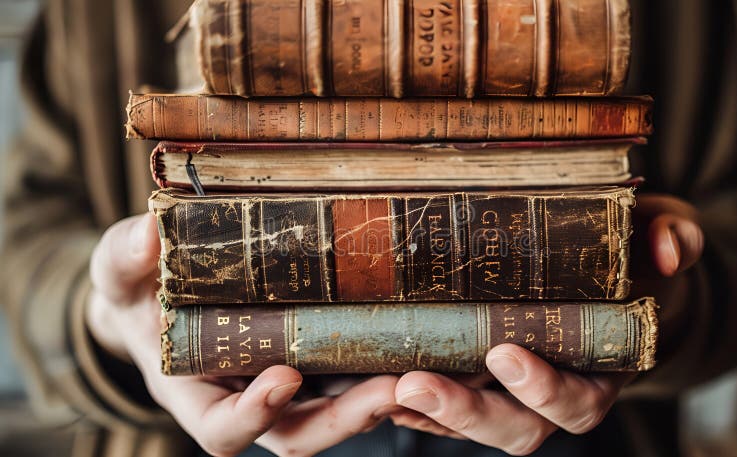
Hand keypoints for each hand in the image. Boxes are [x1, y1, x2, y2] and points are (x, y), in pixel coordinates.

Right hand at [86, 214, 399, 456]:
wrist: (164, 288)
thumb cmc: (137, 287)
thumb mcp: (119, 270)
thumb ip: (126, 257)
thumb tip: (148, 234)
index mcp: (197, 394)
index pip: (224, 427)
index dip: (253, 413)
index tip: (283, 376)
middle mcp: (248, 396)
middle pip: (298, 431)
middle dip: (345, 418)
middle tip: (391, 390)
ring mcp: (287, 379)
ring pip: (336, 407)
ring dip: (378, 397)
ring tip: (421, 369)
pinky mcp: (316, 354)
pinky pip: (350, 371)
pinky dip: (384, 364)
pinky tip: (422, 339)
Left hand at [390, 193, 704, 454]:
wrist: (607, 272)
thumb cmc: (632, 257)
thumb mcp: (659, 235)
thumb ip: (671, 237)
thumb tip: (668, 250)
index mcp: (601, 370)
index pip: (577, 401)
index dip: (543, 387)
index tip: (506, 353)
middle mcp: (556, 392)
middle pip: (517, 427)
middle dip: (466, 413)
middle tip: (416, 384)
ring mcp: (513, 393)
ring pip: (475, 424)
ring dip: (431, 412)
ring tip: (390, 387)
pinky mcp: (480, 382)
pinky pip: (448, 410)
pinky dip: (417, 409)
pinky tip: (381, 387)